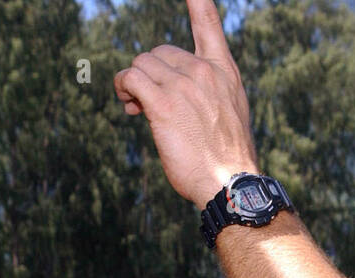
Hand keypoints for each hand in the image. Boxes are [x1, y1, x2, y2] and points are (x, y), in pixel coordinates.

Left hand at [113, 0, 259, 207]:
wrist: (231, 183)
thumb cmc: (228, 159)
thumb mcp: (229, 116)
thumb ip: (207, 95)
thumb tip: (174, 97)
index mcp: (224, 71)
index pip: (207, 21)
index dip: (195, 0)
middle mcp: (204, 71)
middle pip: (159, 52)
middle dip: (149, 74)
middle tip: (146, 102)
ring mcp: (184, 85)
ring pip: (141, 64)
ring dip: (132, 83)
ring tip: (136, 107)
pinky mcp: (164, 104)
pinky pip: (131, 78)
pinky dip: (123, 88)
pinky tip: (128, 105)